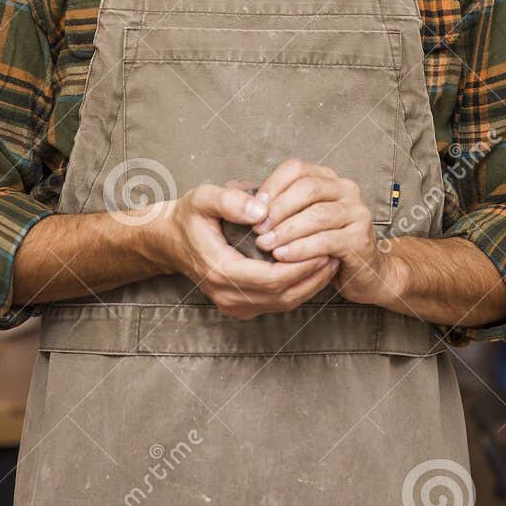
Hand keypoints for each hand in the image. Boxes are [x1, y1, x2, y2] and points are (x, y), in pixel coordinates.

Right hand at [156, 182, 337, 319]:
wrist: (171, 241)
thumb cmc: (190, 218)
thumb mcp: (203, 198)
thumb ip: (230, 201)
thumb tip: (260, 211)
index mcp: (220, 271)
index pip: (272, 277)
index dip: (301, 264)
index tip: (322, 244)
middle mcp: (228, 296)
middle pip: (283, 294)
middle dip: (312, 274)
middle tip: (335, 249)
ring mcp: (234, 306)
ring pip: (284, 303)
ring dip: (311, 284)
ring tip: (331, 258)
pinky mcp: (242, 307)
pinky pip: (278, 303)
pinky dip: (300, 288)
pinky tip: (314, 269)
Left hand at [249, 159, 402, 307]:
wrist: (361, 273)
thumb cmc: (323, 245)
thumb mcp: (296, 219)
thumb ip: (271, 205)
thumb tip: (233, 191)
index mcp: (327, 179)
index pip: (296, 169)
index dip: (272, 186)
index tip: (252, 208)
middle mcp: (345, 190)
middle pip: (308, 189)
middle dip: (278, 209)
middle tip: (256, 229)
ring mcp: (356, 213)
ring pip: (317, 215)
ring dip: (287, 230)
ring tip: (265, 244)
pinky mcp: (361, 238)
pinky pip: (327, 241)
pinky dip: (301, 249)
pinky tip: (283, 256)